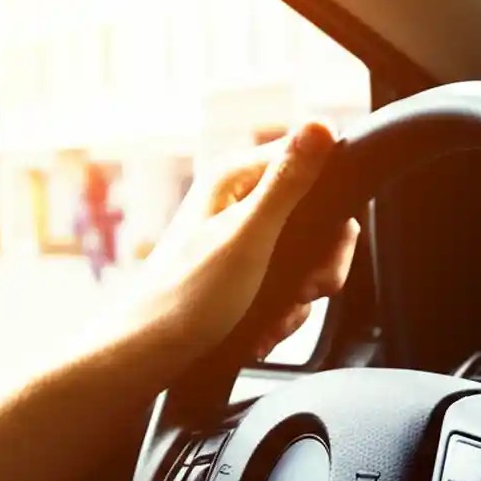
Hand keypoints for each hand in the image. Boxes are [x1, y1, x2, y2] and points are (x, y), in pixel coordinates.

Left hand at [91, 122, 359, 377]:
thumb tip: (320, 126)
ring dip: (299, 298)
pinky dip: (283, 310)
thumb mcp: (249, 237)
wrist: (149, 353)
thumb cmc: (187, 298)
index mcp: (236, 179)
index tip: (324, 254)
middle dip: (318, 267)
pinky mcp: (240, 268)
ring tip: (276, 319)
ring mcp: (239, 236)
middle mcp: (238, 200)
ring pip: (305, 257)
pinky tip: (266, 328)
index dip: (331, 215)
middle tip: (305, 293)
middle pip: (316, 219)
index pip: (314, 170)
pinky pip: (285, 282)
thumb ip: (288, 184)